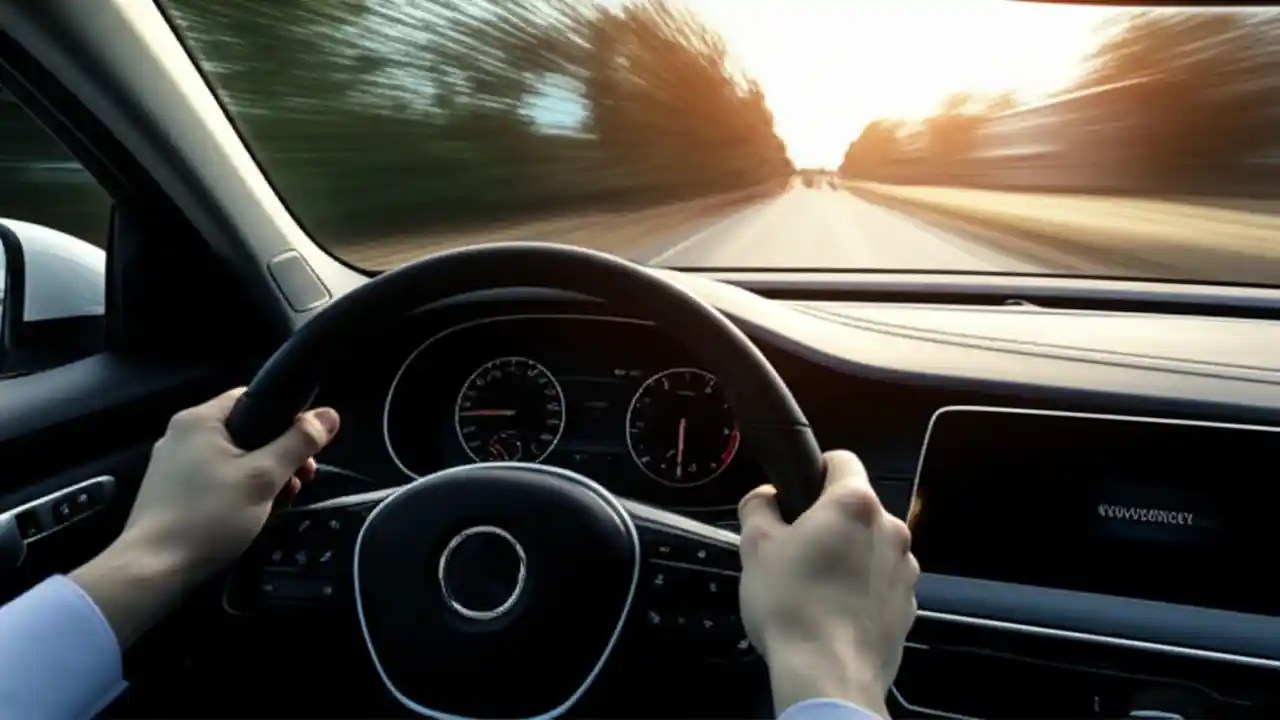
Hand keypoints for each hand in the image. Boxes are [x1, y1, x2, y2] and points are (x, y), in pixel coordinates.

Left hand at [71, 388, 339, 646]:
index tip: (308, 447)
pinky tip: (252, 513)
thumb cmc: (209, 516)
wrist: (153, 569)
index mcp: (199, 419)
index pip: (253, 398)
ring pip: (234, 459)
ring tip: (280, 501)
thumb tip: (330, 414)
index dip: (287, 417)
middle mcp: (181, 435)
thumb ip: (298, 443)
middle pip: (246, 431)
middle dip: (280, 455)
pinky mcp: (171, 493)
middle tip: (301, 480)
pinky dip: (240, 490)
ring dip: (264, 476)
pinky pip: (217, 479)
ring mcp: (173, 465)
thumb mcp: (263, 478)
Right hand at [738, 450, 917, 718]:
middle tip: (793, 549)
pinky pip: (881, 584)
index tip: (795, 495)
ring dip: (847, 556)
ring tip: (813, 587)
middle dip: (827, 521)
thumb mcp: (755, 547)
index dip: (815, 471)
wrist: (829, 674)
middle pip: (856, 509)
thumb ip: (758, 506)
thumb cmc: (790, 603)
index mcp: (855, 504)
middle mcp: (890, 529)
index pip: (841, 460)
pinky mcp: (909, 607)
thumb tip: (767, 497)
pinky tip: (833, 612)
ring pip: (871, 547)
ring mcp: (906, 570)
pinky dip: (861, 589)